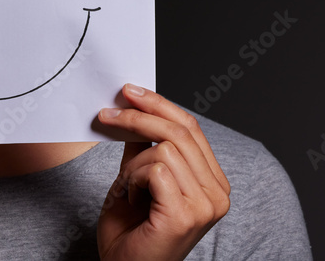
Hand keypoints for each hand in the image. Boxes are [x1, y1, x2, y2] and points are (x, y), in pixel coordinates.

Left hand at [95, 85, 230, 260]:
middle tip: (107, 114)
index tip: (130, 91)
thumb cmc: (130, 233)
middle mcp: (218, 193)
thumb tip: (133, 106)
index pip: (191, 128)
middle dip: (139, 116)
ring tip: (127, 188)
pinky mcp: (185, 214)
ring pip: (165, 148)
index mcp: (213, 182)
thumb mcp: (137, 178)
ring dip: (133, 164)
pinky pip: (156, 169)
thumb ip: (142, 146)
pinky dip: (134, 178)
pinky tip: (131, 198)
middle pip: (180, 131)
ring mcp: (205, 205)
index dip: (160, 104)